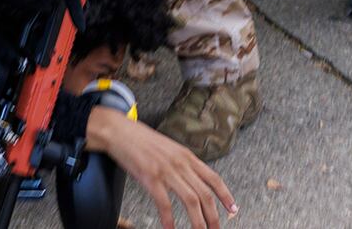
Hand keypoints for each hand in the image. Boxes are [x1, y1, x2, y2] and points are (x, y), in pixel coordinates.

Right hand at [87, 109, 237, 228]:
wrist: (118, 130)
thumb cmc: (140, 140)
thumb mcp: (168, 148)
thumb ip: (182, 163)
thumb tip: (193, 179)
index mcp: (186, 156)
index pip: (213, 178)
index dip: (226, 196)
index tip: (233, 210)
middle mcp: (180, 163)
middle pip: (205, 194)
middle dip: (214, 216)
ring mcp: (166, 170)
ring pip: (191, 200)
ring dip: (198, 221)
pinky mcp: (150, 177)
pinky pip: (165, 204)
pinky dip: (170, 220)